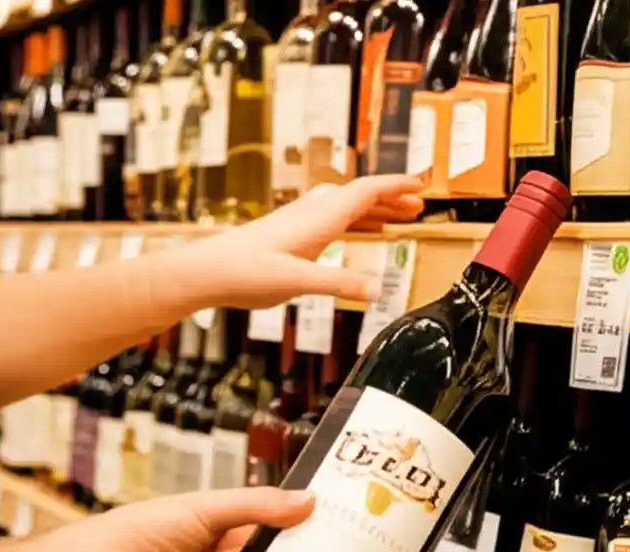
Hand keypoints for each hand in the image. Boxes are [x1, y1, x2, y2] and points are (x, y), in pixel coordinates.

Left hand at [162, 175, 423, 310]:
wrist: (207, 271)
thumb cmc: (247, 272)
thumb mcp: (298, 282)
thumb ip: (339, 284)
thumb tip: (379, 290)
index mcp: (320, 218)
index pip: (367, 191)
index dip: (397, 186)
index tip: (422, 183)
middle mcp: (313, 213)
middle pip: (360, 197)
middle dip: (392, 199)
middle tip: (419, 207)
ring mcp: (302, 222)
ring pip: (347, 208)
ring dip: (375, 210)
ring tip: (399, 220)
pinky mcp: (293, 234)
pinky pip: (334, 221)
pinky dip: (355, 223)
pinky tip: (360, 235)